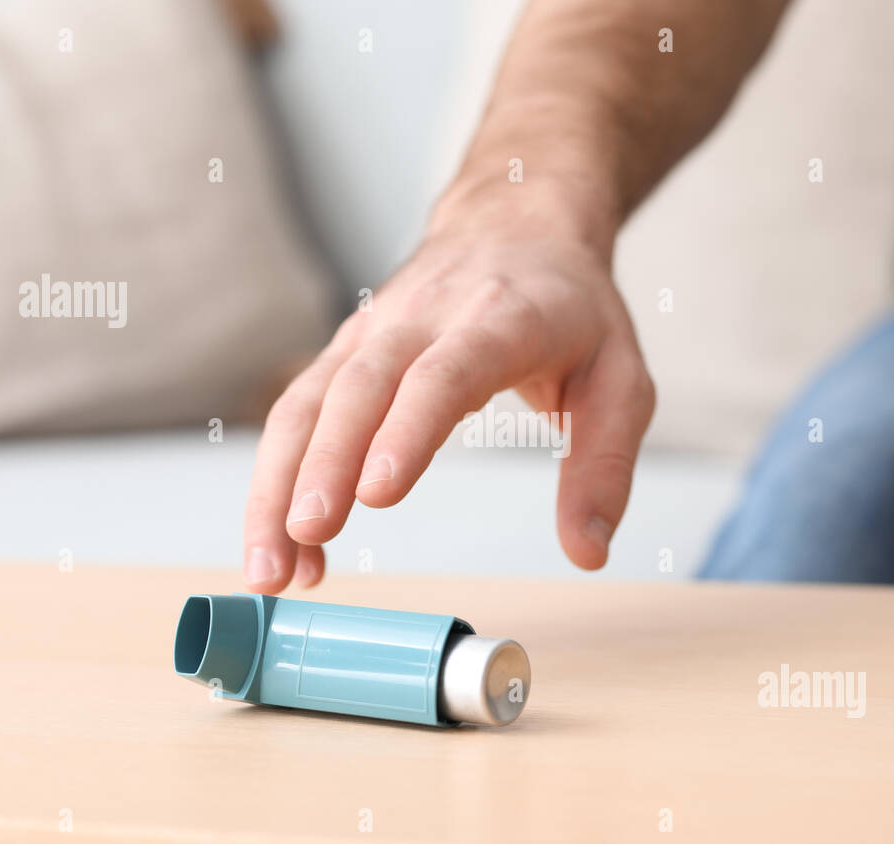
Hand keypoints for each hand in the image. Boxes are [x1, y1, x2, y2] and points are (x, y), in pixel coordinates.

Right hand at [242, 199, 654, 592]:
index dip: (407, 430)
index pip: (444, 373)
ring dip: (277, 486)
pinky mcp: (343, 350)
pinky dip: (279, 479)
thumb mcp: (622, 381)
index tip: (377, 494)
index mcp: (499, 319)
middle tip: (303, 540)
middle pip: (357, 390)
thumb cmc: (571, 308)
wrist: (517, 223)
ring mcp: (371, 331)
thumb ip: (605, 466)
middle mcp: (421, 319)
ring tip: (271, 571)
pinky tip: (284, 543)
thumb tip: (588, 551)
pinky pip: (298, 414)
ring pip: (307, 403)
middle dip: (321, 468)